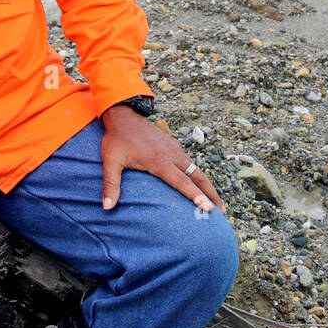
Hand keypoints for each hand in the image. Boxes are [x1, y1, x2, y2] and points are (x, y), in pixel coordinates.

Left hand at [100, 105, 225, 214]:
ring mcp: (175, 149)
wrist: (124, 115)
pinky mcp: (174, 146)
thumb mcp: (111, 161)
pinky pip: (190, 163)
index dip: (196, 196)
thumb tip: (106, 207)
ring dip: (208, 186)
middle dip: (211, 194)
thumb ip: (111, 184)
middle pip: (198, 177)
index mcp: (159, 161)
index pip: (182, 182)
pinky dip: (199, 176)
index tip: (209, 208)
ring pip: (197, 170)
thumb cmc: (117, 140)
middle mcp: (172, 155)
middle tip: (221, 212)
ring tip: (216, 203)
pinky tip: (200, 186)